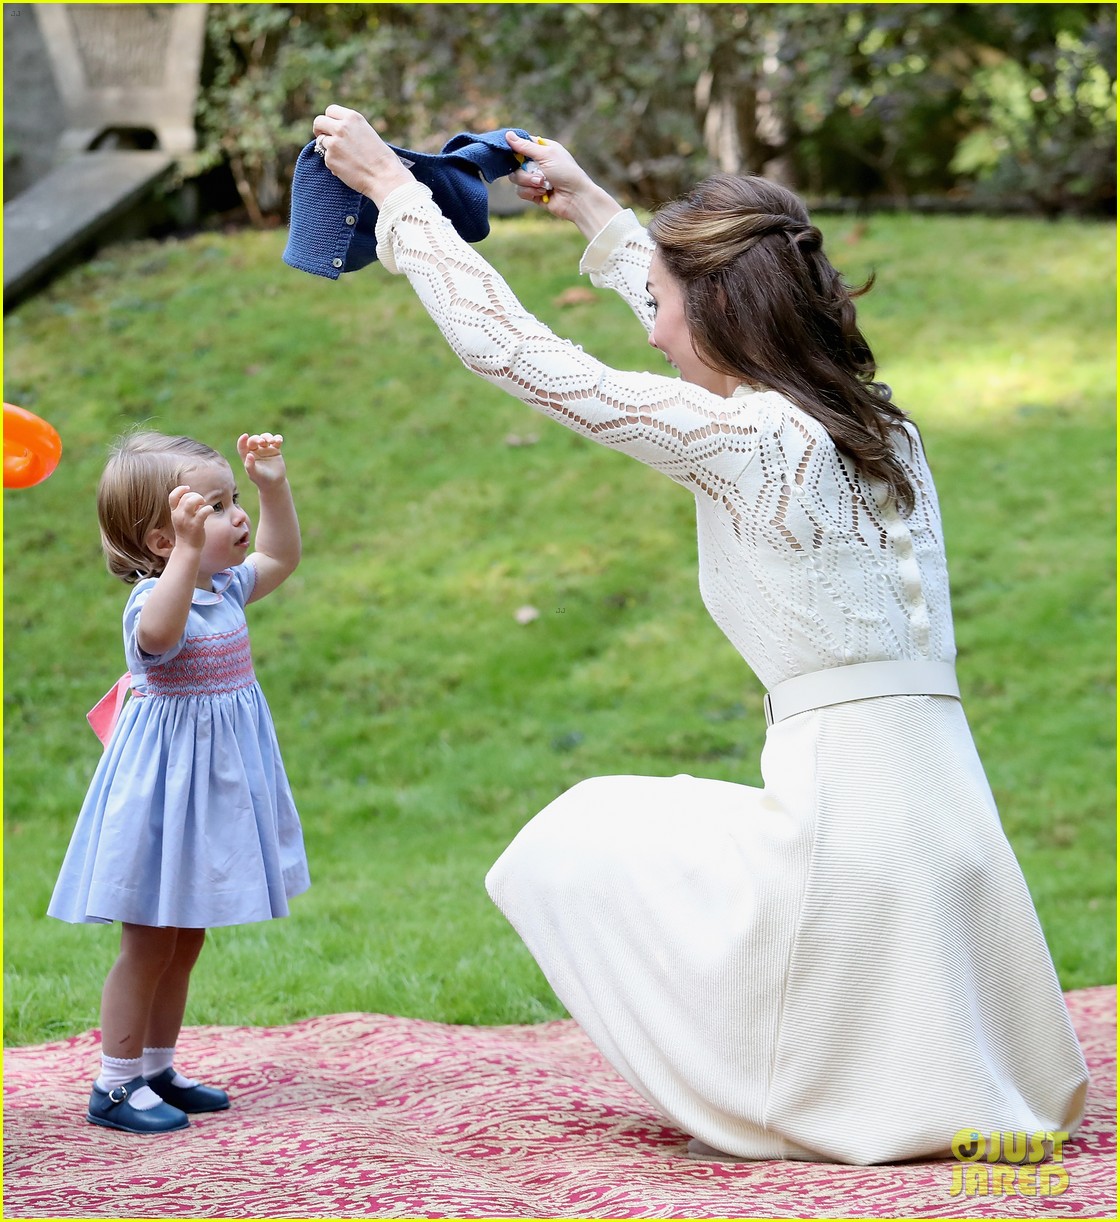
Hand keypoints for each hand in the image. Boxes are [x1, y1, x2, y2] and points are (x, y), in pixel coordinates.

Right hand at [167, 484, 210, 550]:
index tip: (188, 488)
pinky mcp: (196, 525)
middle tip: (201, 502)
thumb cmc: (187, 532)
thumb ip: (184, 509)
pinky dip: (208, 508)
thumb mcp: (181, 519)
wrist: (187, 548)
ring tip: (204, 504)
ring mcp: (187, 520)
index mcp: (174, 513)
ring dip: (199, 499)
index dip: (180, 489)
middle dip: (195, 495)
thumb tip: (195, 497)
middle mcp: (179, 515)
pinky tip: (210, 511)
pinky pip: (203, 512)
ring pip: (191, 502)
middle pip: (185, 497)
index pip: (172, 496)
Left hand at [238, 432, 286, 485]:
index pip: (242, 446)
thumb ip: (250, 465)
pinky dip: (277, 438)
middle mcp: (255, 450)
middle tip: (262, 442)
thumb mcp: (254, 473)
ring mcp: (265, 449)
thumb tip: (249, 455)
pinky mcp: (275, 449)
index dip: (242, 440)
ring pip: (265, 437)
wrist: (274, 483)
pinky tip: (279, 441)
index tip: (245, 436)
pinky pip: (276, 440)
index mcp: (247, 455)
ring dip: (268, 437)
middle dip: (257, 439)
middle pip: (254, 439)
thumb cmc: (262, 479)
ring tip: (272, 442)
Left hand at [312, 105, 413, 203]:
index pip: (330, 110)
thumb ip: (351, 129)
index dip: (329, 119)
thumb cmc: (383, 159)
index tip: (330, 127)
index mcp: (353, 118)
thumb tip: (336, 131)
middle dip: (319, 129)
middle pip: (319, 122)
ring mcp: (333, 143)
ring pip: (320, 141)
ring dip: (328, 148)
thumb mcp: (368, 133)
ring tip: (344, 158)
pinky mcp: (330, 159)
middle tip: (323, 137)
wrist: (384, 177)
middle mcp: (341, 127)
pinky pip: (326, 159)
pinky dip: (334, 163)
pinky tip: (348, 168)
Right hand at [504, 131, 621, 238]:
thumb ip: (525, 146)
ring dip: (528, 182)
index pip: (522, 144)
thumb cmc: (566, 172)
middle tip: (536, 173)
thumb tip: (507, 135)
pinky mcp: (533, 194)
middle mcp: (537, 163)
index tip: (507, 149)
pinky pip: (520, 191)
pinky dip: (530, 192)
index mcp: (542, 150)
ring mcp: (534, 179)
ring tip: (543, 185)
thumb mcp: (546, 154)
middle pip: (515, 163)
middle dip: (523, 170)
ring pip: (516, 178)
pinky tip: (543, 194)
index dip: (514, 146)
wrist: (576, 198)